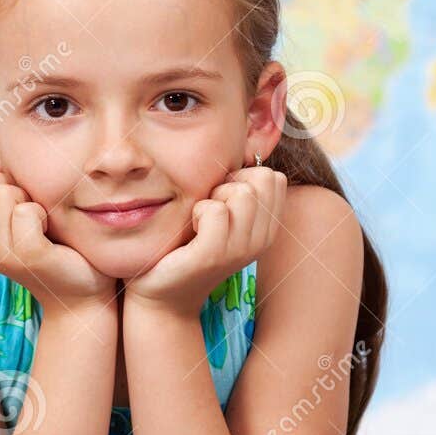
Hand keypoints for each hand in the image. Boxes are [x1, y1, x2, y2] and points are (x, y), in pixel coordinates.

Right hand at [0, 168, 115, 314]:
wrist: (81, 287)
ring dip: (29, 201)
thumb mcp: (17, 212)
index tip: (18, 206)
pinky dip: (43, 214)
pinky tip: (49, 232)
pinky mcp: (27, 257)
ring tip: (41, 224)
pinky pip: (26, 212)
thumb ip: (0, 185)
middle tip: (33, 217)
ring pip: (2, 193)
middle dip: (14, 188)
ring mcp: (0, 254)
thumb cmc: (53, 242)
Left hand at [124, 166, 286, 316]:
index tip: (222, 199)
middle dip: (231, 184)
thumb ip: (237, 185)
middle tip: (209, 210)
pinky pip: (215, 210)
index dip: (243, 178)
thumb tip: (247, 143)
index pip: (273, 177)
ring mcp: (239, 250)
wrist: (162, 292)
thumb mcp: (220, 213)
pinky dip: (198, 211)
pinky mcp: (213, 256)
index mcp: (267, 229)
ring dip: (213, 197)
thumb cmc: (187, 244)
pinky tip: (190, 229)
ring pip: (241, 192)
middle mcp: (261, 241)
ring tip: (199, 221)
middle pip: (262, 179)